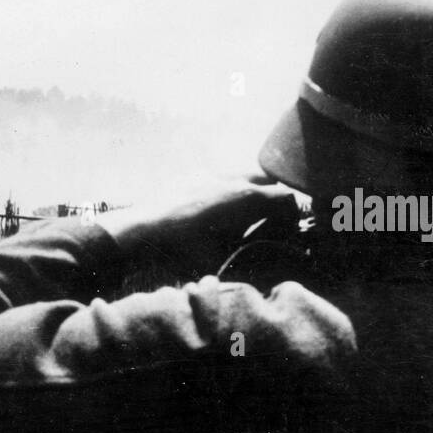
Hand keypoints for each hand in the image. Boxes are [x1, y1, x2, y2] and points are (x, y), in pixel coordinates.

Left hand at [94, 175, 301, 272]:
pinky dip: (228, 189)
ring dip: (252, 192)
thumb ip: (253, 258)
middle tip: (267, 224)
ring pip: (246, 174)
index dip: (291, 218)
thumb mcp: (222, 260)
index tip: (284, 234)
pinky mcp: (194, 173)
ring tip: (243, 217)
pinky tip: (215, 210)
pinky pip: (222, 176)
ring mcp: (214, 172)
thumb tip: (274, 260)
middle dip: (274, 201)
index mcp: (248, 197)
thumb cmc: (182, 250)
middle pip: (270, 182)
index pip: (288, 198)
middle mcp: (235, 178)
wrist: (141, 230)